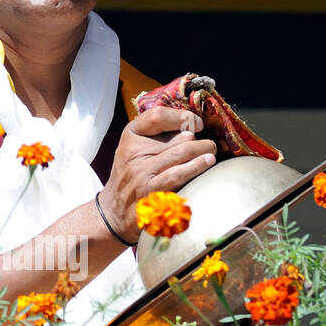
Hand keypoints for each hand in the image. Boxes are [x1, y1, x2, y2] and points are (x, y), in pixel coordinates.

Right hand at [100, 107, 217, 242]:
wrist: (114, 209)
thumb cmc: (130, 175)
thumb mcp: (132, 149)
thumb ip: (155, 136)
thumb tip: (190, 127)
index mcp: (130, 136)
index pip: (157, 116)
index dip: (181, 117)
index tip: (195, 122)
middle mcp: (134, 152)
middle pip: (175, 137)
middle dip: (196, 139)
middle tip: (208, 142)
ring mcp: (142, 172)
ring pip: (180, 153)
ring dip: (202, 150)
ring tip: (211, 149)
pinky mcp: (151, 191)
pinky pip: (178, 175)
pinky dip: (195, 166)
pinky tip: (207, 162)